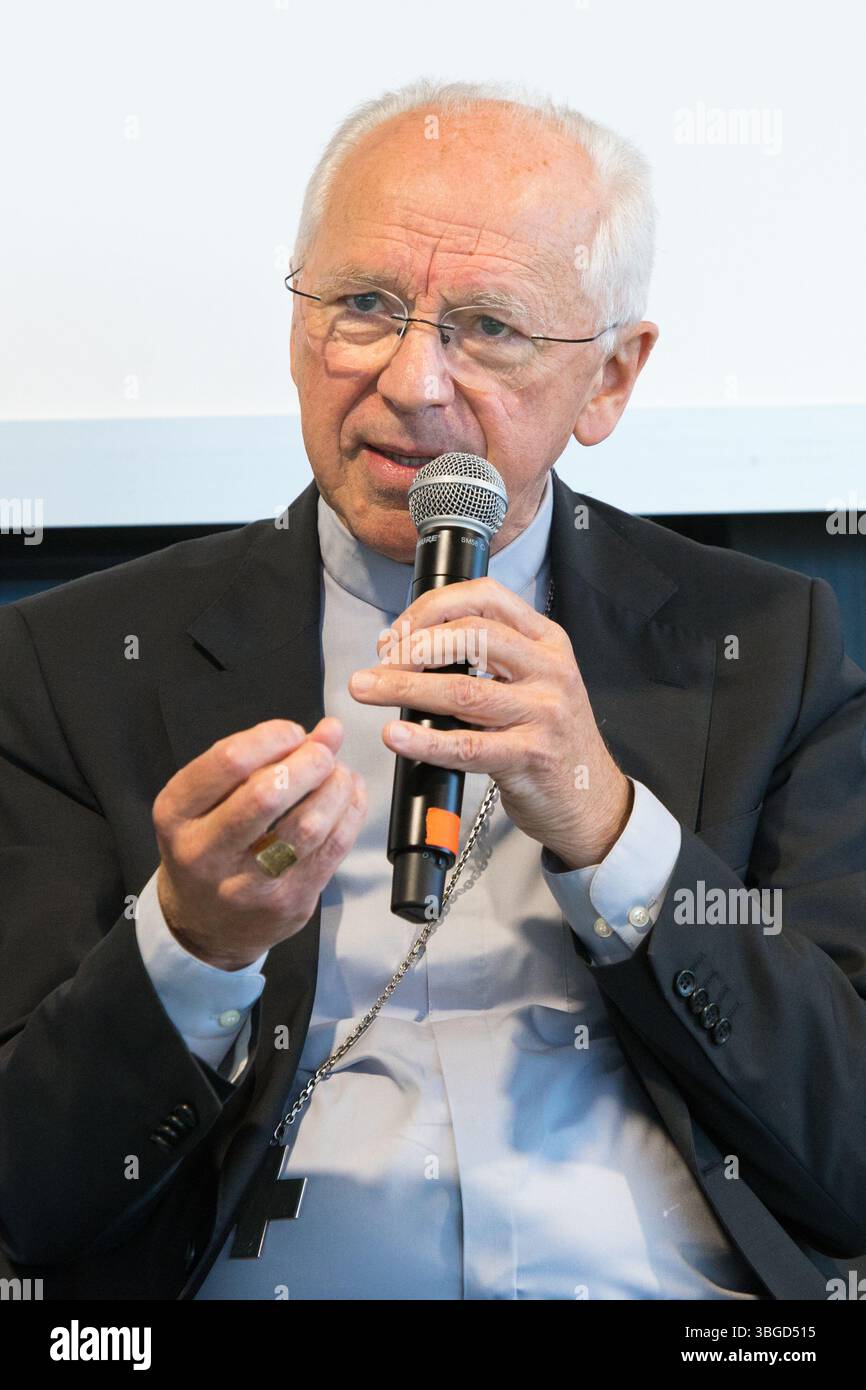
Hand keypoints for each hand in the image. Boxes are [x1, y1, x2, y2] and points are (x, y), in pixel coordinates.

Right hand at [153, 717, 366, 969]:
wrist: (204, 926)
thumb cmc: (208, 847)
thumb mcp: (204, 802)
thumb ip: (255, 761)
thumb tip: (324, 732)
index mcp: (176, 814)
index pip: (228, 762)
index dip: (272, 737)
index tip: (292, 732)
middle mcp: (205, 852)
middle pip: (266, 795)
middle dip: (307, 762)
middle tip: (323, 752)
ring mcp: (248, 885)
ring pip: (306, 826)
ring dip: (335, 787)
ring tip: (339, 773)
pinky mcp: (288, 903)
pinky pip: (332, 850)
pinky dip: (350, 812)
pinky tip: (349, 795)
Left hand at [349, 578, 630, 869]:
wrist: (592, 798)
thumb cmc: (551, 739)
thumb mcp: (534, 682)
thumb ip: (489, 659)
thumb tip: (411, 648)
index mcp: (547, 640)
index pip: (485, 597)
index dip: (432, 607)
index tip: (397, 631)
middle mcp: (550, 669)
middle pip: (470, 637)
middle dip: (411, 646)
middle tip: (377, 664)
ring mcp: (544, 712)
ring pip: (462, 690)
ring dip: (404, 688)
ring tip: (367, 689)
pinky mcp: (532, 755)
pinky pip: (468, 745)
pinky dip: (425, 740)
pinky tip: (397, 734)